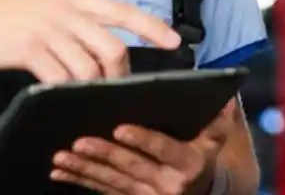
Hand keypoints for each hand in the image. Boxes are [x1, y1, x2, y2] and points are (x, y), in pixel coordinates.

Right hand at [0, 0, 180, 82]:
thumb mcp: (46, 8)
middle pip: (112, 47)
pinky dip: (66, 90)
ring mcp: (48, 28)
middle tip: (118, 90)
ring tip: (88, 96)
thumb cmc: (5, 20)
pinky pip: (61, 78)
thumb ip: (77, 20)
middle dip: (120, 75)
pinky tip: (62, 94)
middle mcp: (65, 9)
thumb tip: (108, 45)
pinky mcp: (29, 48)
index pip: (122, 11)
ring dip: (93, 87)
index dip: (151, 26)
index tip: (174, 41)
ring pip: (89, 67)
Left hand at [50, 99, 236, 194]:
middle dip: (103, 154)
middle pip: (131, 166)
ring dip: (84, 169)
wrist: (199, 193)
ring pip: (111, 181)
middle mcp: (167, 183)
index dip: (142, 140)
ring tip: (61, 156)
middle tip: (79, 141)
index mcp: (188, 163)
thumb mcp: (214, 141)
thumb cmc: (200, 157)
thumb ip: (218, 121)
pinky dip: (79, 181)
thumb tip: (225, 98)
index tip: (120, 128)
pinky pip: (102, 191)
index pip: (163, 149)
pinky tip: (59, 172)